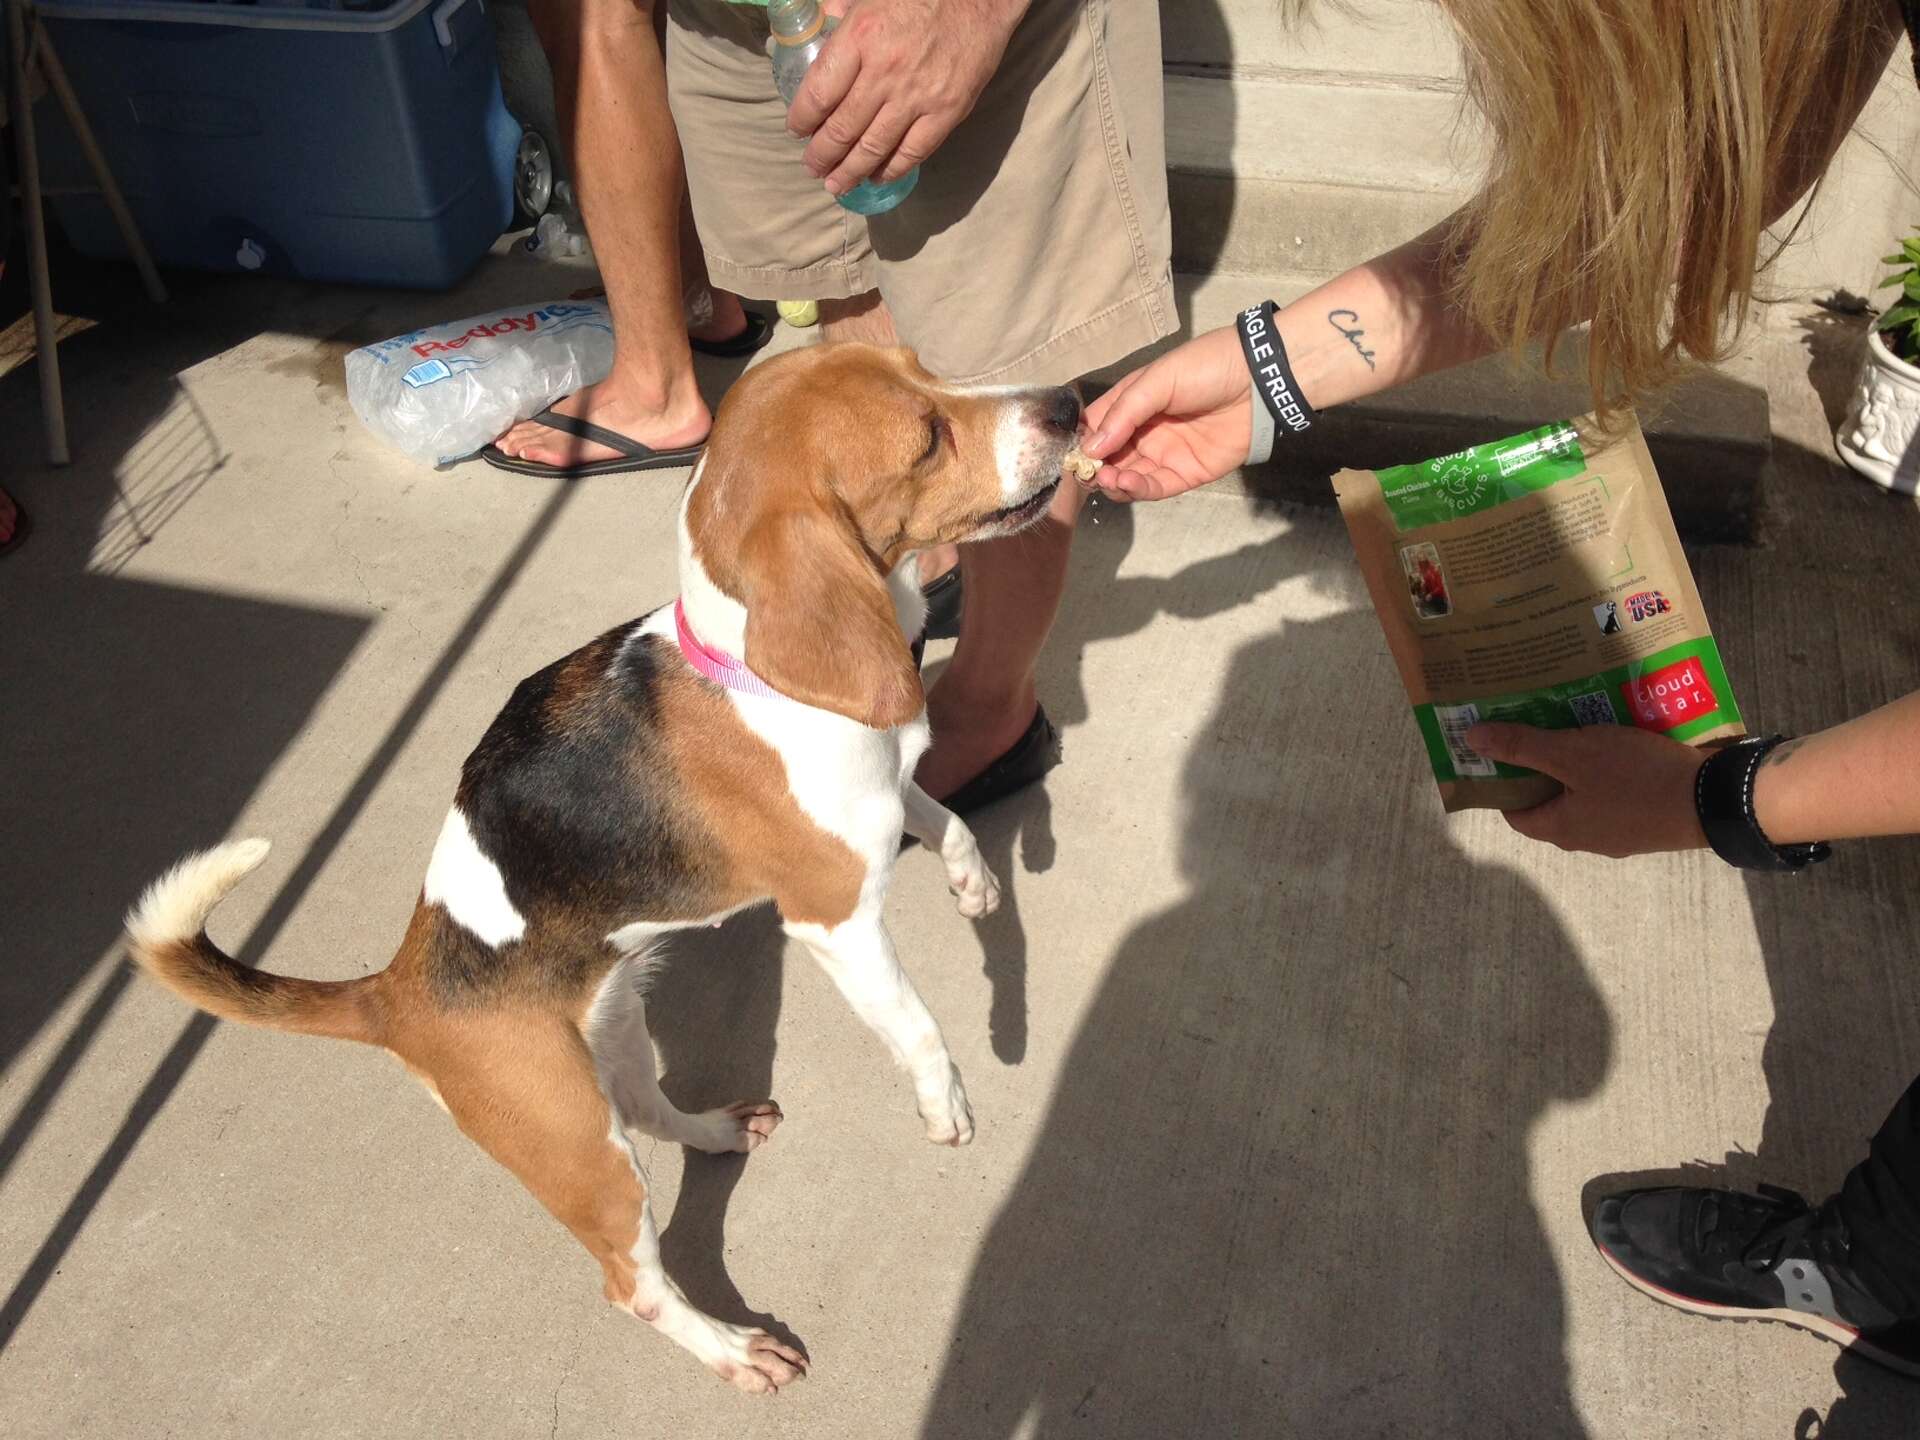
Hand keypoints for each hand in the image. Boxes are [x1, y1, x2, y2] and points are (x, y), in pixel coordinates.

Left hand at [789, 0, 1021, 194]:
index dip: (802, 119)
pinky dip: (890, 169)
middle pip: (843, 128)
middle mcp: (885, 72)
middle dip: (822, 155)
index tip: (797, 130)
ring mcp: (917, 97)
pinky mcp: (947, 112)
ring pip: (873, 147)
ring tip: (836, 185)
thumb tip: (817, 21)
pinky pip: (912, 152)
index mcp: (860, 36)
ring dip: (850, 172)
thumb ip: (840, 10)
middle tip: (812, 168)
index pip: (819, 92)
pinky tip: (876, 177)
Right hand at [1080, 324, 1252, 501]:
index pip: (1096, 427)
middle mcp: (1143, 432)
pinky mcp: (1185, 474)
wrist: (1258, 380)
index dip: (1081, 442)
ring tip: (1107, 476)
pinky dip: (1136, 489)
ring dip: (1112, 481)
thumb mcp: (1157, 380)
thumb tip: (1091, 448)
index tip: (1070, 453)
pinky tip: (1125, 482)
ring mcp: (1163, 455)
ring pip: (1127, 478)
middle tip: (1088, 471)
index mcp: (1132, 404)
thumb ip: (1124, 414)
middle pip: (1108, 458)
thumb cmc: (1206, 368)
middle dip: (1095, 468)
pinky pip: (1154, 488)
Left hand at [1465, 723, 1709, 858]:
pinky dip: (1611, 769)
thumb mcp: (1572, 754)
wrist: (1715, 800)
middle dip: (1542, 765)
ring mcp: (1622, 832)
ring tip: (1577, 724)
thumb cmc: (1634, 779)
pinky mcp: (1650, 820)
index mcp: (1560, 829)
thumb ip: (1524, 747)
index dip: (1503, 781)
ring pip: (1587, 794)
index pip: (1515, 812)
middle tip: (1538, 725)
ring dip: (1579, 764)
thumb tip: (1470, 740)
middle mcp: (1587, 838)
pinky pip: (1618, 793)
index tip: (1501, 748)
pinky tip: (1618, 738)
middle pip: (1551, 801)